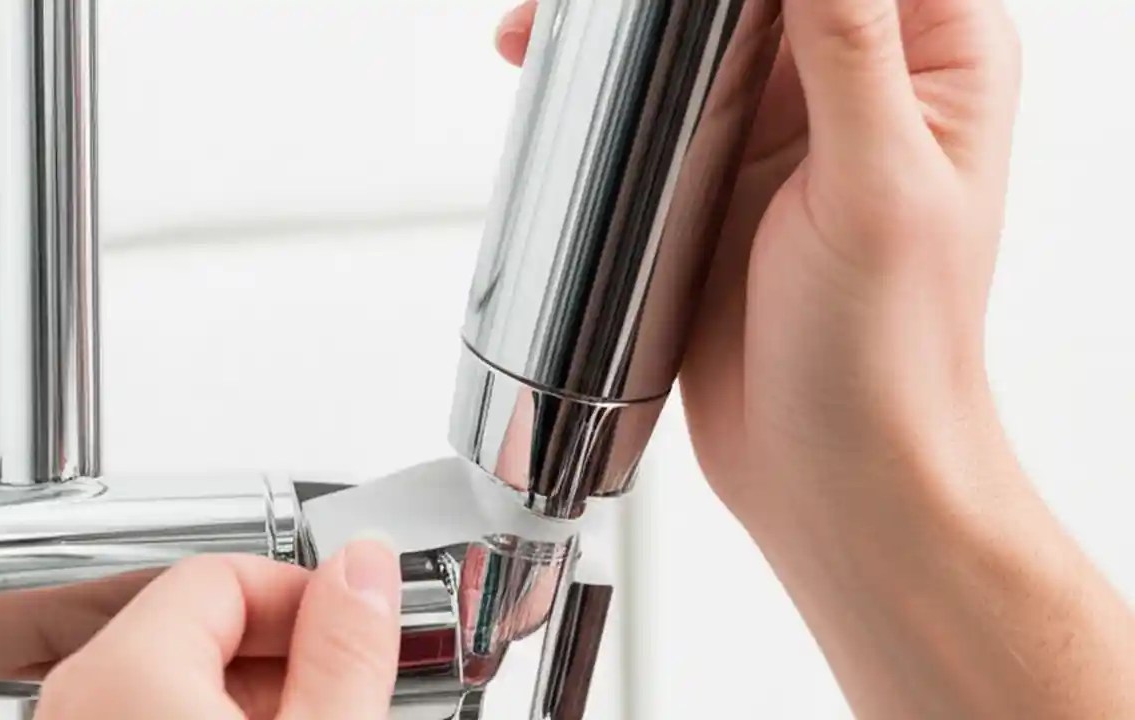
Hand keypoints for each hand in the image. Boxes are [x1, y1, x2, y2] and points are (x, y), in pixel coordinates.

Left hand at [34, 543, 401, 719]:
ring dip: (254, 693)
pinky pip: (151, 717)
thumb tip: (365, 568)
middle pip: (198, 624)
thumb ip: (345, 650)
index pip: (225, 573)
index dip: (308, 593)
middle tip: (347, 689)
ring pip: (175, 680)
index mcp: (121, 676)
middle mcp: (77, 704)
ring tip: (315, 719)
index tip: (357, 626)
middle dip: (286, 648)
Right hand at [496, 0, 1019, 532]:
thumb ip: (847, 44)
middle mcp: (860, 80)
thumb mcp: (875, 185)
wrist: (829, 469)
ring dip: (623, 25)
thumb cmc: (889, 353)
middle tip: (581, 7)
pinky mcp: (719, 174)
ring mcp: (784, 127)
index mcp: (935, 60)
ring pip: (696, 30)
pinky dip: (607, 83)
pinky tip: (558, 78)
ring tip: (544, 30)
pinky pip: (659, 99)